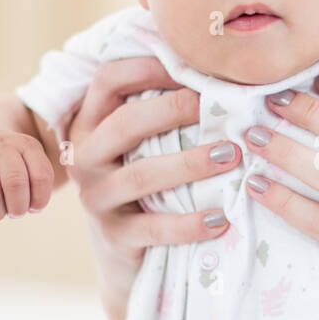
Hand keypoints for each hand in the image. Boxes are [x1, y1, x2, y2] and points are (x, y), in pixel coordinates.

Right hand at [0, 131, 53, 219]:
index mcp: (27, 145)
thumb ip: (40, 185)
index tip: (34, 207)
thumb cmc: (12, 168)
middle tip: (15, 213)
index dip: (40, 200)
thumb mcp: (32, 167)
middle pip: (15, 183)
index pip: (41, 176)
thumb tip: (34, 208)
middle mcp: (1, 145)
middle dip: (18, 209)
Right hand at [64, 57, 242, 319]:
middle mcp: (85, 158)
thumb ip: (165, 110)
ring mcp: (96, 199)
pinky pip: (153, 228)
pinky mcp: (114, 237)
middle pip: (125, 123)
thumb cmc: (150, 182)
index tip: (194, 67)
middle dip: (174, 111)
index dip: (148, 67)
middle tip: (220, 110)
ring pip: (141, 175)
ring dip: (191, 163)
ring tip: (233, 155)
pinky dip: (189, 223)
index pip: (109, 80)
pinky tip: (221, 218)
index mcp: (91, 124)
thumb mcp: (146, 144)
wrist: (132, 253)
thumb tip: (219, 69)